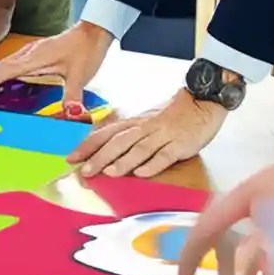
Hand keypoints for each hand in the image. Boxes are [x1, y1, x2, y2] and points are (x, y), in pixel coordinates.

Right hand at [0, 21, 112, 107]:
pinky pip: (12, 65)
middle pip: (0, 67)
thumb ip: (73, 94)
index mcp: (35, 58)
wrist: (93, 32)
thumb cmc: (86, 50)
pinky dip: (1, 73)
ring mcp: (31, 53)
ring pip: (4, 65)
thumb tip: (71, 113)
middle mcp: (28, 54)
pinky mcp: (35, 54)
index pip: (6, 70)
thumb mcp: (81, 74)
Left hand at [69, 88, 226, 178]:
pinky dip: (152, 164)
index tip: (70, 158)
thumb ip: (128, 135)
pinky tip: (142, 174)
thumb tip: (105, 152)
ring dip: (123, 161)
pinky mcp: (180, 144)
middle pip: (118, 142)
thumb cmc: (172, 114)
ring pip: (139, 148)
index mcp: (134, 123)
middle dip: (100, 157)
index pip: (105, 134)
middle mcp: (145, 128)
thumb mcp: (146, 121)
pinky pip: (165, 155)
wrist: (203, 100)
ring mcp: (162, 135)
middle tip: (84, 171)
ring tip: (108, 173)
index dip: (87, 146)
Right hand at [176, 169, 273, 274]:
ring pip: (239, 240)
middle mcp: (240, 205)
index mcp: (230, 206)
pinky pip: (260, 241)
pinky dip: (259, 261)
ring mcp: (261, 207)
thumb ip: (254, 254)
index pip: (200, 236)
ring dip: (236, 266)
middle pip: (218, 238)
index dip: (189, 261)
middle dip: (215, 267)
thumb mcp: (273, 230)